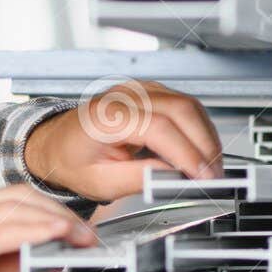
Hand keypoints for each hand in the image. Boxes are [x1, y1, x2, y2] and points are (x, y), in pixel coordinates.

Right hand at [0, 185, 95, 271]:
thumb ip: (10, 266)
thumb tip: (50, 260)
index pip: (16, 199)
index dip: (52, 209)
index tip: (78, 228)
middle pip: (22, 197)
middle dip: (62, 213)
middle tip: (89, 235)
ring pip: (17, 209)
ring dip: (57, 222)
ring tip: (83, 239)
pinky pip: (4, 232)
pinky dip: (36, 232)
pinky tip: (57, 239)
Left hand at [22, 81, 221, 200]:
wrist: (56, 143)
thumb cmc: (70, 160)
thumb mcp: (99, 182)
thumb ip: (138, 178)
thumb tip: (173, 177)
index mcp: (106, 116)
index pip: (159, 127)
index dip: (186, 153)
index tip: (202, 176)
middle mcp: (124, 95)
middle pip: (181, 110)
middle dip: (205, 146)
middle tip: (214, 177)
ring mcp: (139, 89)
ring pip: (189, 105)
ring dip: (206, 137)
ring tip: (210, 168)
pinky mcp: (150, 92)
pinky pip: (185, 105)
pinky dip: (199, 128)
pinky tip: (201, 151)